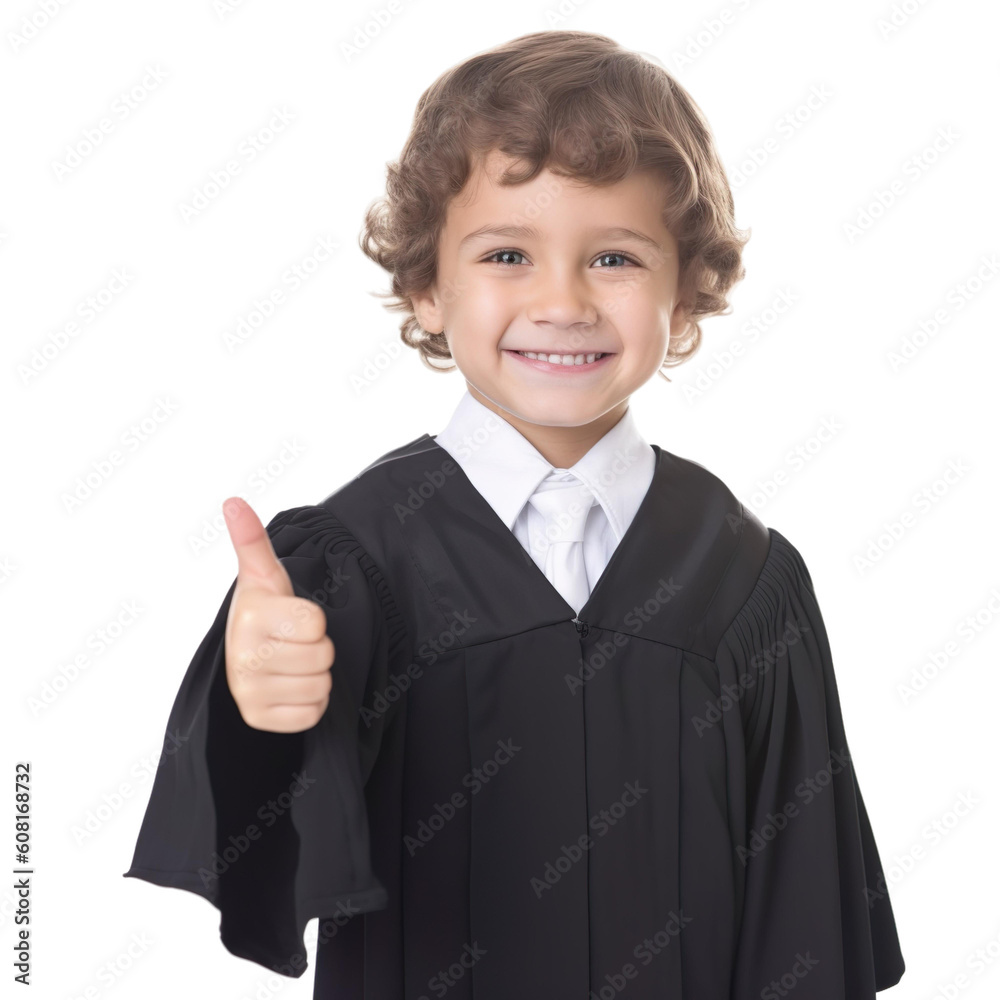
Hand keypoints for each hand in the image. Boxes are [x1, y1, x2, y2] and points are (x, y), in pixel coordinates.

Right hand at [222, 497, 333, 731]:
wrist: (240, 659)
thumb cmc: (262, 613)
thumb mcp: (262, 576)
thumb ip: (252, 540)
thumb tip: (233, 501)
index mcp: (250, 618)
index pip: (317, 622)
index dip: (314, 620)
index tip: (293, 618)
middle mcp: (244, 658)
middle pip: (322, 655)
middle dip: (317, 648)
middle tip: (293, 642)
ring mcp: (249, 693)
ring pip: (320, 686)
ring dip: (315, 675)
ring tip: (292, 663)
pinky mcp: (260, 719)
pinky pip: (311, 714)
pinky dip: (309, 703)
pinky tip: (289, 687)